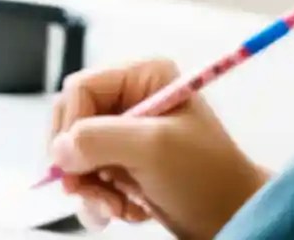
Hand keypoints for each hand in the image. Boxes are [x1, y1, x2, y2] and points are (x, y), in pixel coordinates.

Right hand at [50, 59, 267, 238]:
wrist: (234, 217)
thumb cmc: (206, 177)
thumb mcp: (153, 150)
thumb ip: (99, 140)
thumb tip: (58, 150)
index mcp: (143, 76)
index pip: (81, 89)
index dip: (70, 126)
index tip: (73, 164)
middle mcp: (132, 98)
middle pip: (72, 121)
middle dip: (77, 162)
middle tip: (88, 191)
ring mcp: (126, 133)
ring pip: (76, 153)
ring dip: (89, 186)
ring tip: (115, 208)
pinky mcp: (124, 162)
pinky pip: (89, 176)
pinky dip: (99, 198)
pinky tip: (124, 210)